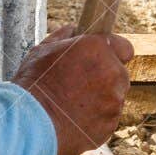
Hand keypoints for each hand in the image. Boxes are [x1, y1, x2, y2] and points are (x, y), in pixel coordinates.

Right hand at [13, 25, 133, 154]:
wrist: (31, 124)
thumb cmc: (33, 84)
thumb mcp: (43, 50)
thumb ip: (64, 37)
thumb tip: (72, 30)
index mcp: (98, 49)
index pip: (124, 47)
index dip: (113, 53)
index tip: (103, 59)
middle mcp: (113, 74)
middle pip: (119, 74)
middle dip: (105, 77)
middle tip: (79, 84)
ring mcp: (114, 102)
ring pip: (114, 97)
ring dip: (101, 99)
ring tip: (73, 104)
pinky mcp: (111, 124)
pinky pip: (108, 118)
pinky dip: (96, 118)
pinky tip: (75, 118)